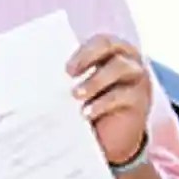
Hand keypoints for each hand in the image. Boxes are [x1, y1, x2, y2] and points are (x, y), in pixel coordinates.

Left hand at [67, 34, 150, 164]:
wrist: (112, 137)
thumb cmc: (89, 104)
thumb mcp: (78, 87)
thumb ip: (68, 76)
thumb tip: (37, 73)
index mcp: (112, 51)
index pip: (100, 40)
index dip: (83, 50)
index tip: (66, 68)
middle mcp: (128, 60)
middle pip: (111, 47)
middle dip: (88, 57)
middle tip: (68, 73)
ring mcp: (138, 78)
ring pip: (119, 67)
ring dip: (95, 80)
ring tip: (75, 95)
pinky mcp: (141, 100)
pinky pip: (124, 95)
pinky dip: (102, 103)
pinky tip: (86, 113)